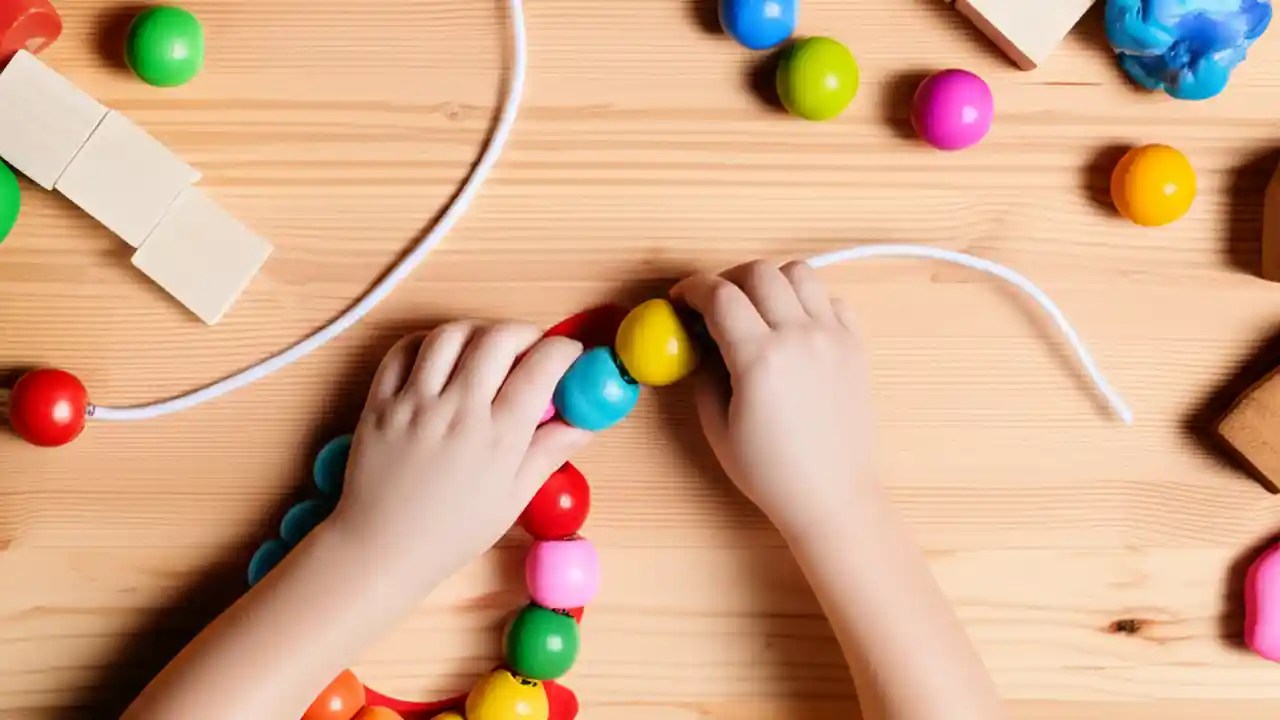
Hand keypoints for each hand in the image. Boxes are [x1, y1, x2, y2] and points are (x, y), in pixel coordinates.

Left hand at [330, 322, 589, 589]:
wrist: (381, 549)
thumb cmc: (453, 531)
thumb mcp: (514, 498)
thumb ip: (550, 451)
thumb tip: (586, 421)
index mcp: (498, 437)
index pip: (541, 366)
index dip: (563, 351)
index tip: (569, 356)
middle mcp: (458, 410)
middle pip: (498, 337)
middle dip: (525, 333)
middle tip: (530, 350)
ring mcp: (415, 402)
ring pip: (451, 334)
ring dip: (478, 332)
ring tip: (487, 351)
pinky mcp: (380, 401)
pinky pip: (404, 350)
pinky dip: (429, 342)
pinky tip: (443, 359)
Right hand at [673, 260, 875, 536]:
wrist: (833, 496)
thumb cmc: (770, 473)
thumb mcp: (718, 428)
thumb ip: (703, 375)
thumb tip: (697, 341)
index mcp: (760, 359)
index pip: (719, 296)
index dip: (691, 289)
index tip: (680, 299)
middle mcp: (799, 337)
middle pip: (759, 272)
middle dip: (727, 279)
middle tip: (715, 303)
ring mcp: (833, 338)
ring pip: (799, 272)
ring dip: (770, 281)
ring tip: (756, 308)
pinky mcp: (856, 347)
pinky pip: (832, 300)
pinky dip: (808, 301)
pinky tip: (793, 327)